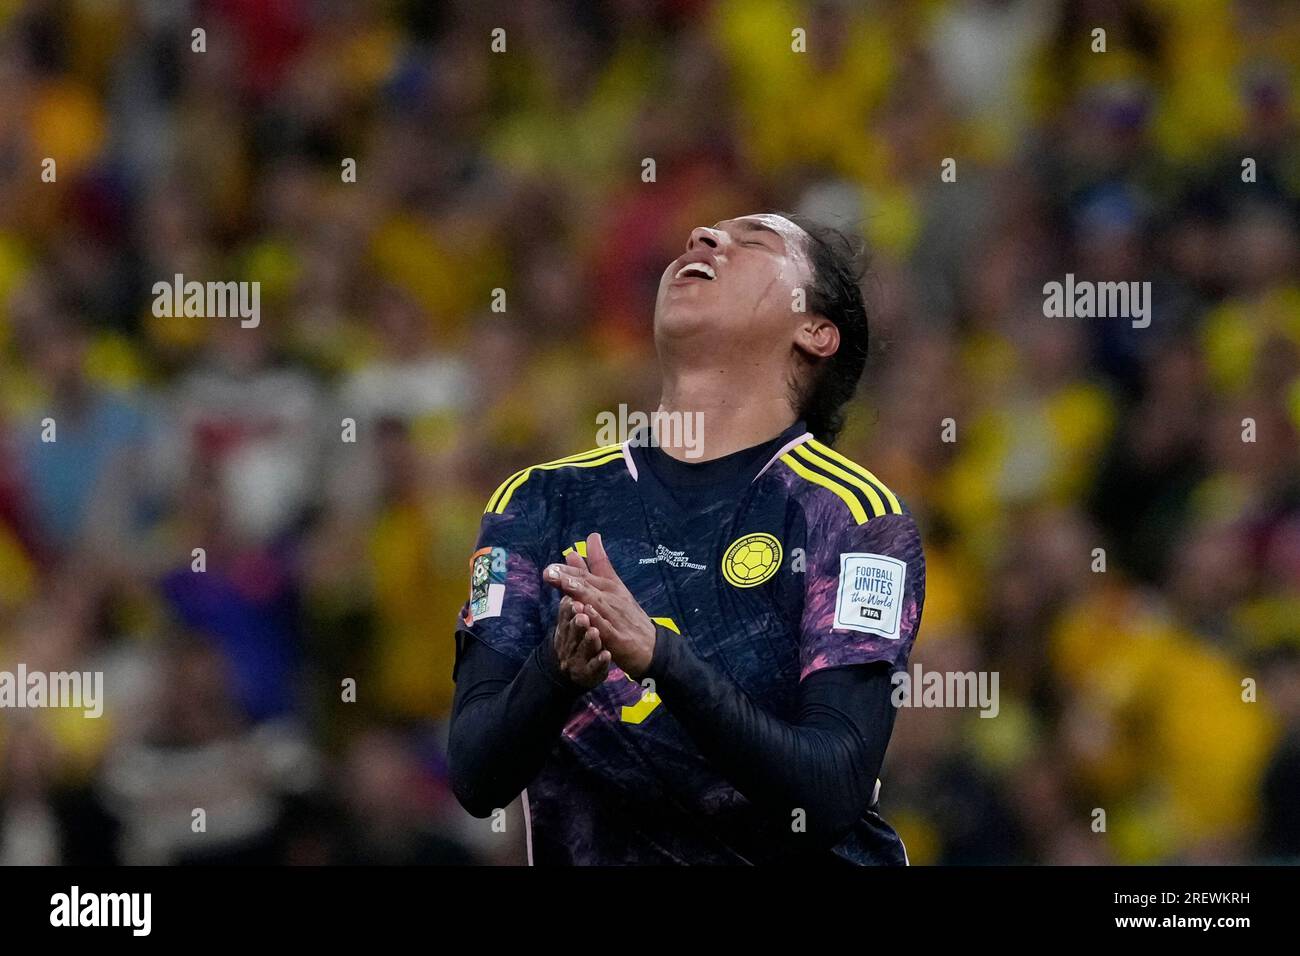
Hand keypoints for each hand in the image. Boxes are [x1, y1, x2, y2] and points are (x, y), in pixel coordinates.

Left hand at [544, 533, 656, 679]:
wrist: (652, 646)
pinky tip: (586, 611)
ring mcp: (615, 617)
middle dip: (569, 578)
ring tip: (564, 584)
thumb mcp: (614, 588)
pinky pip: (606, 627)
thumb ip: (596, 567)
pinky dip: (596, 618)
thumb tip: (580, 545)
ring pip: (596, 603)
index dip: (567, 570)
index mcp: (609, 587)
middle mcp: (612, 598)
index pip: (585, 575)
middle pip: (588, 586)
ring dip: (580, 593)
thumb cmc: (628, 616)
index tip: (549, 567)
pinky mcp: (618, 637)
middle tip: (549, 573)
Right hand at [552, 592, 610, 689]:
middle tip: (581, 613)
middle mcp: (570, 642)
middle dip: (576, 622)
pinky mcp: (590, 672)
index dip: (568, 608)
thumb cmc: (577, 636)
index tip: (572, 599)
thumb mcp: (573, 615)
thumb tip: (572, 559)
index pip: (566, 615)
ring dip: (588, 639)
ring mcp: (580, 658)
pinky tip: (607, 655)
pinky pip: (595, 667)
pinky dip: (600, 660)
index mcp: (567, 626)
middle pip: (572, 631)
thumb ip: (574, 588)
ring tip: (594, 631)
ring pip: (583, 648)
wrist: (579, 670)